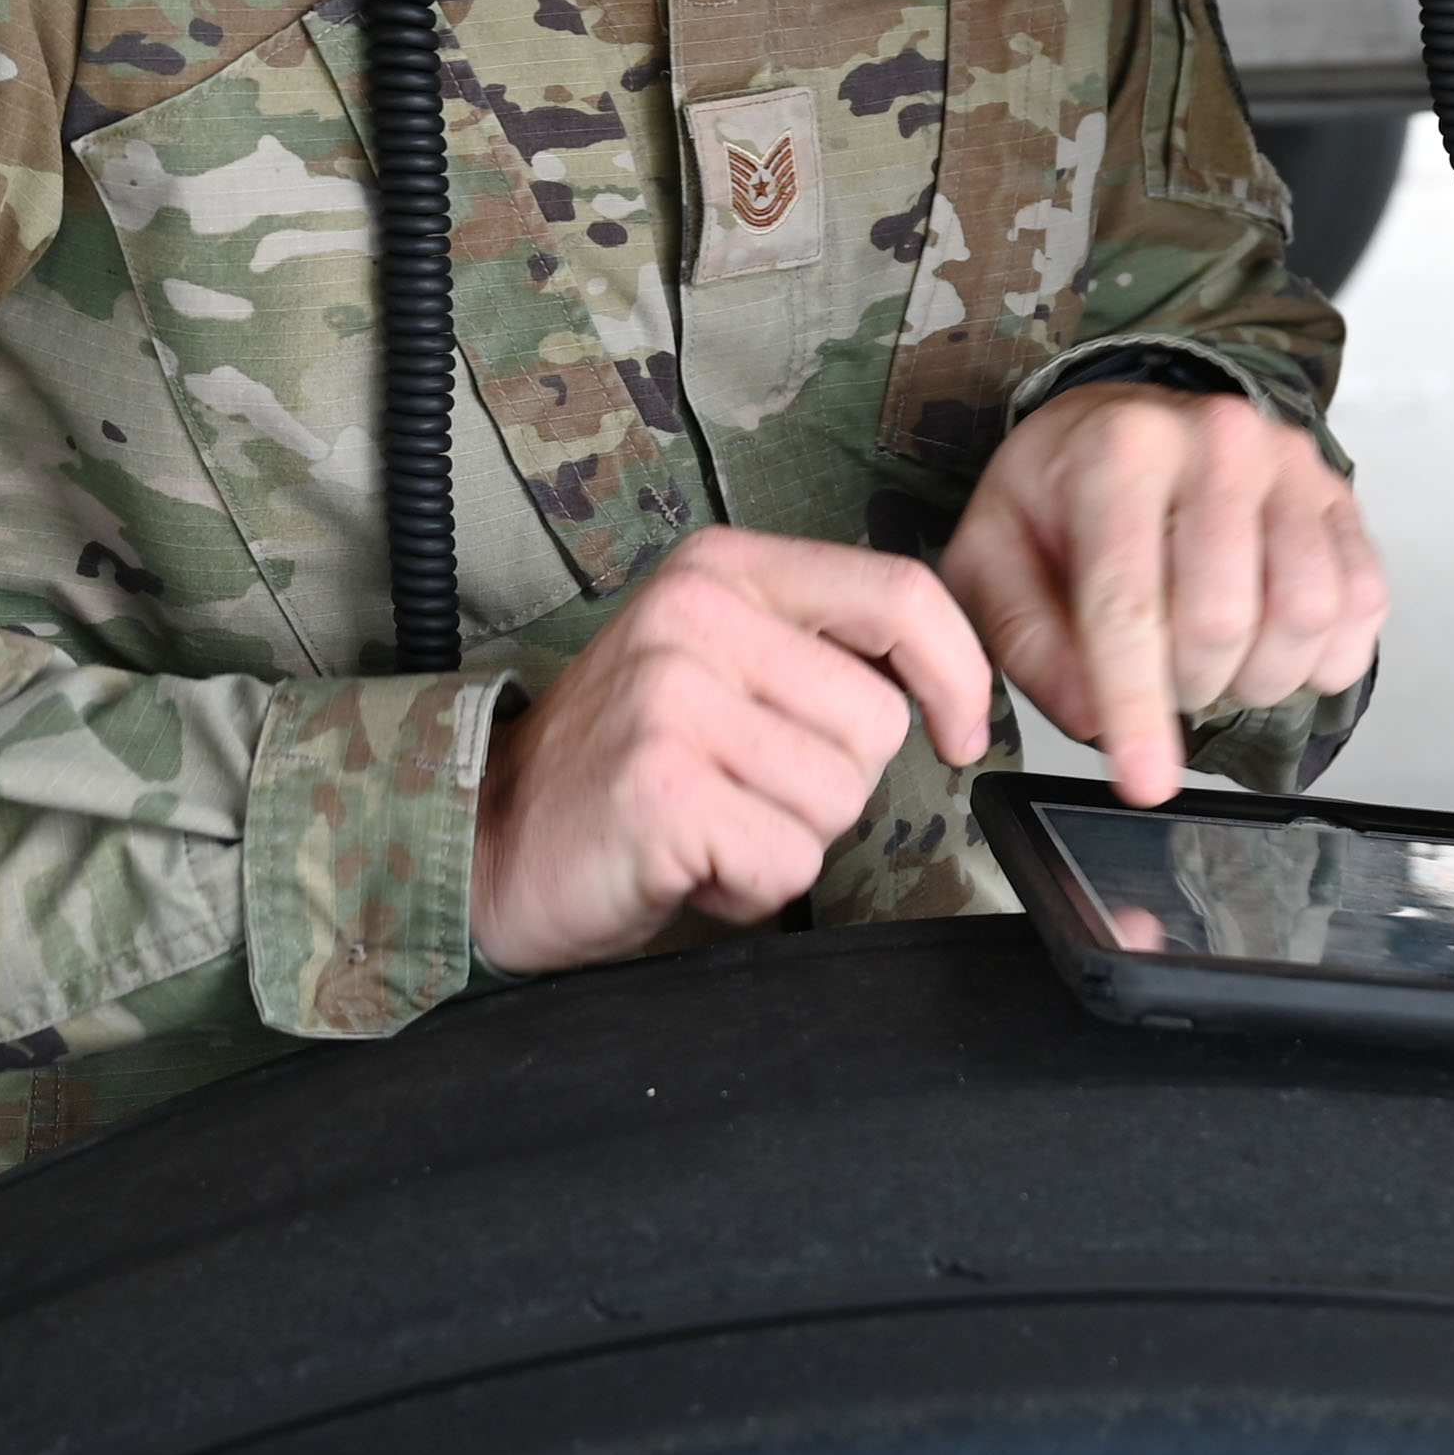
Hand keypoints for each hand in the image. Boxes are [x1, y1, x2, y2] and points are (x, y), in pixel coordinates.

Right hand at [471, 526, 991, 970]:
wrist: (492, 839)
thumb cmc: (628, 761)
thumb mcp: (721, 661)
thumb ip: (820, 648)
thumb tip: (952, 683)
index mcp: (723, 569)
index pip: (900, 594)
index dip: (957, 672)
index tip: (961, 730)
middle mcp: (694, 616)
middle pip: (879, 722)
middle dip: (832, 780)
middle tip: (742, 786)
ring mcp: (671, 699)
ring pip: (839, 798)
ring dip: (788, 839)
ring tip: (710, 820)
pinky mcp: (659, 788)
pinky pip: (786, 861)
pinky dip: (750, 885)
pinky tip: (689, 860)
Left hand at [940, 380, 1386, 802]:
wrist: (1124, 422)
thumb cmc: (1058, 495)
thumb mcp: (990, 554)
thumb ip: (1024, 638)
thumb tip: (1091, 714)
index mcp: (1120, 451)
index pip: (1131, 603)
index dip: (1138, 707)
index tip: (1145, 782)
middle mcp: (1218, 442)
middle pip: (1223, 621)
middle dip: (1188, 688)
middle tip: (1161, 677)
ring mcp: (1291, 465)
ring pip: (1305, 616)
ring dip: (1258, 676)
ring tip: (1215, 661)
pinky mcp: (1339, 495)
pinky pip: (1361, 606)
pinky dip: (1322, 657)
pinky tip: (1271, 648)